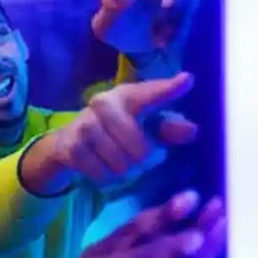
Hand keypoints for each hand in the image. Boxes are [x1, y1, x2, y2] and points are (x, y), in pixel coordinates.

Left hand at [0, 191, 226, 257]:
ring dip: (169, 216)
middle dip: (187, 231)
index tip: (206, 238)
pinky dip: (150, 217)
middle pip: (152, 253)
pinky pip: (125, 231)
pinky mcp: (94, 254)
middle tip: (221, 210)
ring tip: (199, 198)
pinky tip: (175, 204)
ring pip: (137, 236)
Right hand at [25, 74, 197, 192]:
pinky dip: (104, 177)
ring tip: (116, 162)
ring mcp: (85, 125)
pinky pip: (100, 172)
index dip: (168, 89)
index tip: (188, 81)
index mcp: (126, 95)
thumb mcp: (141, 126)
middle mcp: (103, 104)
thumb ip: (168, 128)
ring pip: (120, 163)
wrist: (66, 142)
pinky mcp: (71, 146)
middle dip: (141, 159)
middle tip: (135, 157)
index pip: (150, 94)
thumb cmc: (114, 132)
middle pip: (139, 147)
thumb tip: (192, 131)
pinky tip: (100, 167)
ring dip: (122, 170)